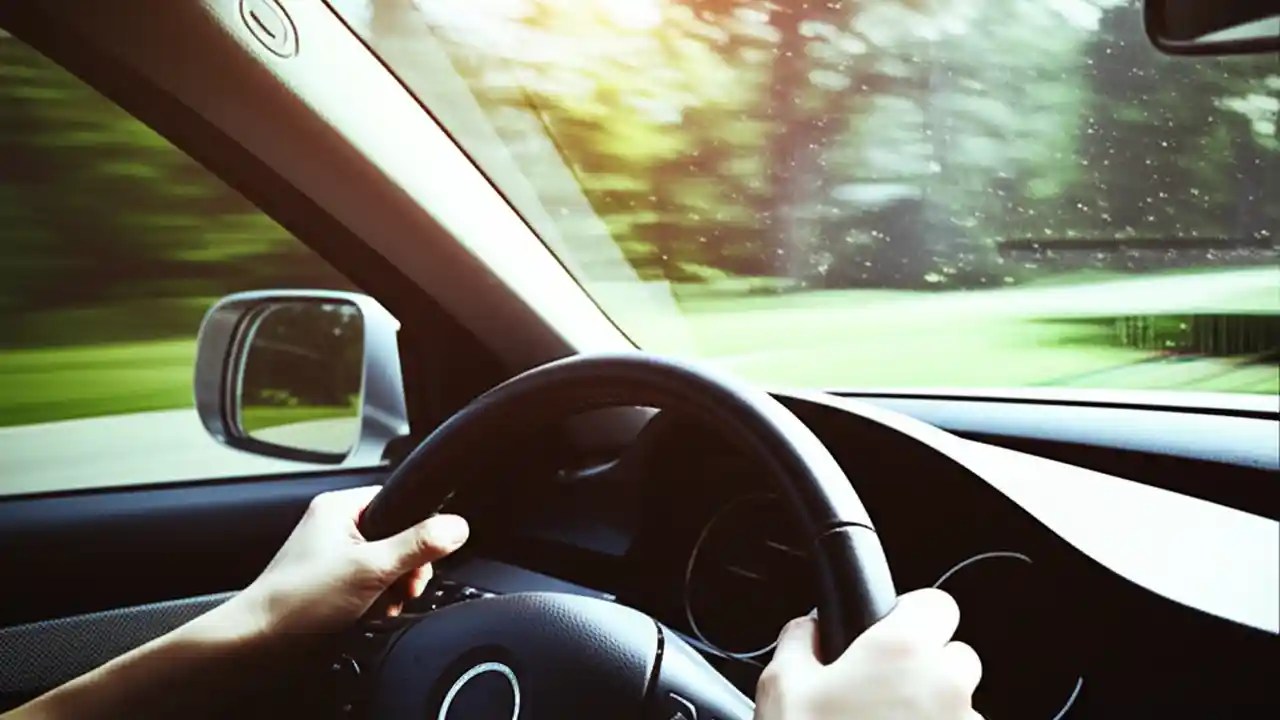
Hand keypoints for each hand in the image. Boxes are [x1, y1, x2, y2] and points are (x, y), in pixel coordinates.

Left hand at [233, 486, 469, 638]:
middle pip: (397, 538)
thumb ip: (418, 545)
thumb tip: (456, 527)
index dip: (417, 533)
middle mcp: (335, 526)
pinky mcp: (330, 583)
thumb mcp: (371, 569)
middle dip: (403, 570)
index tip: (418, 560)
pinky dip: (374, 602)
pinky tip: (367, 614)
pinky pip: (370, 585)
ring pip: (385, 566)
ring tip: (377, 605)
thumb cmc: (297, 600)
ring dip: (390, 590)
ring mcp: (332, 556)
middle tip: (397, 589)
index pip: (399, 503)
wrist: (259, 642)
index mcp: (340, 507)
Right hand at [754, 589, 981, 719]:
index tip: (889, 633)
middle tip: (878, 696)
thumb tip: (811, 629)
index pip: (937, 604)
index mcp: (902, 651)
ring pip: (959, 709)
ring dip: (930, 716)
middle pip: (954, 658)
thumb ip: (801, 639)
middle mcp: (947, 688)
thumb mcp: (780, 687)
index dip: (910, 617)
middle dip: (922, 672)